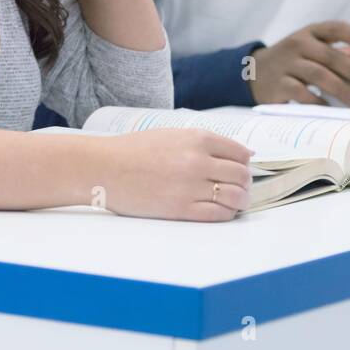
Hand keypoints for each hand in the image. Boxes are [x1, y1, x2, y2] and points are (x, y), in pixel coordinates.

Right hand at [102, 128, 253, 221]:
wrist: (104, 168)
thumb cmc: (136, 150)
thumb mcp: (175, 135)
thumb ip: (208, 143)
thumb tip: (245, 154)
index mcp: (198, 138)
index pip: (240, 153)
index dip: (245, 164)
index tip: (241, 170)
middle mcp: (198, 161)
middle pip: (241, 176)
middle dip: (245, 184)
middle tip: (239, 188)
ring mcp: (190, 186)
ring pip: (235, 196)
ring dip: (240, 201)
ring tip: (234, 202)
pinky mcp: (181, 209)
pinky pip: (218, 215)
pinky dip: (226, 214)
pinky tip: (220, 211)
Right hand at [250, 21, 349, 105]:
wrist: (252, 72)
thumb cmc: (296, 61)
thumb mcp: (318, 51)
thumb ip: (349, 51)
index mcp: (312, 32)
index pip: (338, 29)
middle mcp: (298, 43)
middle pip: (332, 56)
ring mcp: (286, 63)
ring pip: (318, 75)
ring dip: (342, 89)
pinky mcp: (277, 83)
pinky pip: (300, 92)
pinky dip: (317, 101)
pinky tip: (331, 109)